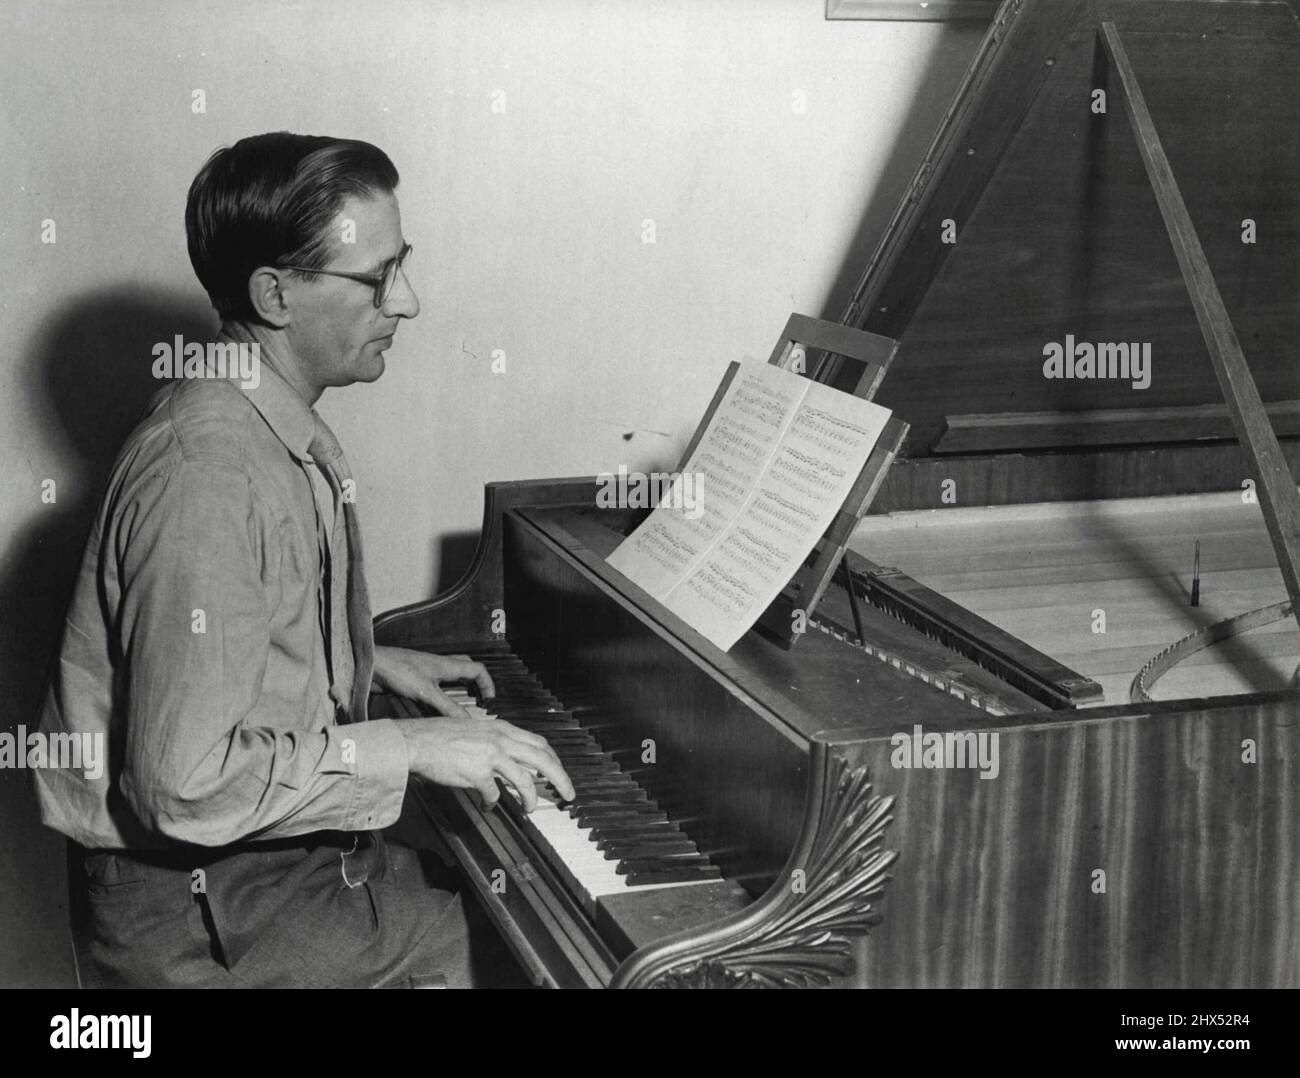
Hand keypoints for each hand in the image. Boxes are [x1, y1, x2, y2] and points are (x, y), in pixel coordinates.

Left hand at [371, 645, 494, 720]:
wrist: (370, 666)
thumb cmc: (396, 669)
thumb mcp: (426, 692)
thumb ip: (447, 707)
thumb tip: (466, 720)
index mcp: (447, 666)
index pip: (477, 670)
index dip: (487, 685)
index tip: (489, 701)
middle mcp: (438, 667)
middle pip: (466, 671)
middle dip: (475, 685)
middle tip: (478, 700)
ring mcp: (426, 673)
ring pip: (448, 680)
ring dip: (455, 694)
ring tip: (458, 710)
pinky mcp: (413, 681)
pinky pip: (431, 690)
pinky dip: (436, 701)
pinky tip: (431, 714)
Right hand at [399, 717, 574, 810]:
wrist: (416, 740)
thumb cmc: (439, 736)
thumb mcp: (475, 730)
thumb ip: (495, 741)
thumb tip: (510, 760)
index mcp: (502, 729)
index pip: (539, 743)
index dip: (554, 760)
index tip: (560, 772)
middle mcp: (501, 739)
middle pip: (543, 760)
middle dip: (560, 778)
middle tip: (568, 794)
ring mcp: (491, 756)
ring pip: (525, 780)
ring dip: (531, 798)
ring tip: (530, 808)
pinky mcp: (477, 773)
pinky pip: (494, 794)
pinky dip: (493, 803)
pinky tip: (488, 805)